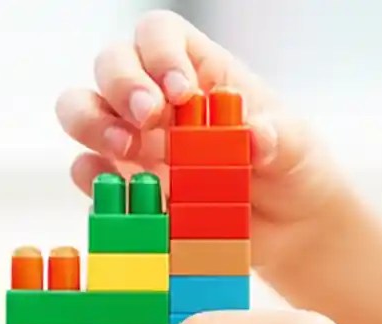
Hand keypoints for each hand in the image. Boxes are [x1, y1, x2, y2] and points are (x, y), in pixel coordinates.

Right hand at [55, 10, 351, 265]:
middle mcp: (157, 99)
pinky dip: (91, 176)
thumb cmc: (293, 171)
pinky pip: (88, 171)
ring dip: (93, 122)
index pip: (159, 34)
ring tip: (126, 147)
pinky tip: (117, 188)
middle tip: (149, 117)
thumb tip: (257, 135)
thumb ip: (280, 138)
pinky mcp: (126, 188)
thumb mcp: (299, 150)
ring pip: (83, 109)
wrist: (289, 231)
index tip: (181, 90)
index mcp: (199, 71)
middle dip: (121, 84)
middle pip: (112, 63)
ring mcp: (135, 142)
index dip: (159, 52)